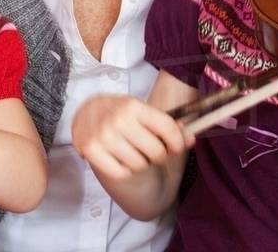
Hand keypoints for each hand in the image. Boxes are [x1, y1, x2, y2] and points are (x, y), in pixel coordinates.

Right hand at [72, 95, 191, 181]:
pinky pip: (121, 173)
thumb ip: (166, 123)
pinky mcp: (91, 151)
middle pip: (156, 151)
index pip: (167, 127)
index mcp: (133, 105)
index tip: (176, 147)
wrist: (86, 112)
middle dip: (158, 154)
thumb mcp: (141, 110)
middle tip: (151, 150)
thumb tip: (191, 138)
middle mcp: (118, 119)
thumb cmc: (118, 112)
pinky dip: (125, 170)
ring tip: (134, 152)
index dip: (178, 141)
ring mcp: (103, 136)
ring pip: (140, 164)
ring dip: (141, 163)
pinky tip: (121, 159)